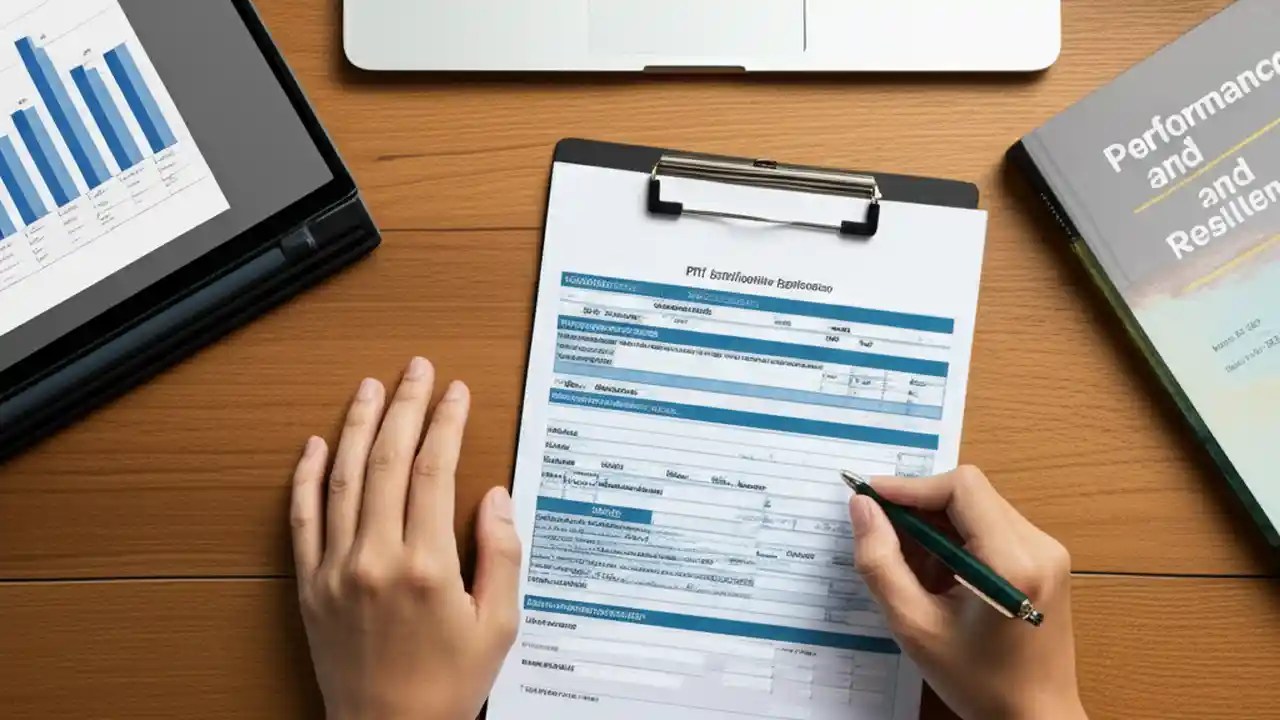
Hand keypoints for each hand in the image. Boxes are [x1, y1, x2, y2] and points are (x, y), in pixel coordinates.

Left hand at [290, 357, 522, 719]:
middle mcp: (375, 559)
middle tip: (415, 370)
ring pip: (341, 478)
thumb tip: (493, 496)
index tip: (454, 393)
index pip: (433, 470)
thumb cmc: (447, 685)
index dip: (445, 423)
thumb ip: (500, 554)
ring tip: (369, 389)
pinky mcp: (310, 585)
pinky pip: (302, 519)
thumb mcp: (499, 624)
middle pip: (387, 460)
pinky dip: (305, 478)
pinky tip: (315, 445)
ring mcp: (336, 569)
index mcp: (426, 566)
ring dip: (355, 426)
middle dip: (404, 406)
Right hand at [849, 466, 1085, 719]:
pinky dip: (957, 539)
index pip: (961, 488)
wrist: (1036, 719)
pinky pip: (992, 527)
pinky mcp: (1046, 561)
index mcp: (1013, 561)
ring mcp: (1048, 552)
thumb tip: (862, 508)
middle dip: (920, 507)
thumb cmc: (978, 682)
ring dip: (937, 525)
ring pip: (979, 508)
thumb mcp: (915, 626)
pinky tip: (938, 576)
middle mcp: (1039, 546)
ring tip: (910, 566)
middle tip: (881, 534)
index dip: (910, 486)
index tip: (869, 498)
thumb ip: (881, 563)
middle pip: (969, 493)